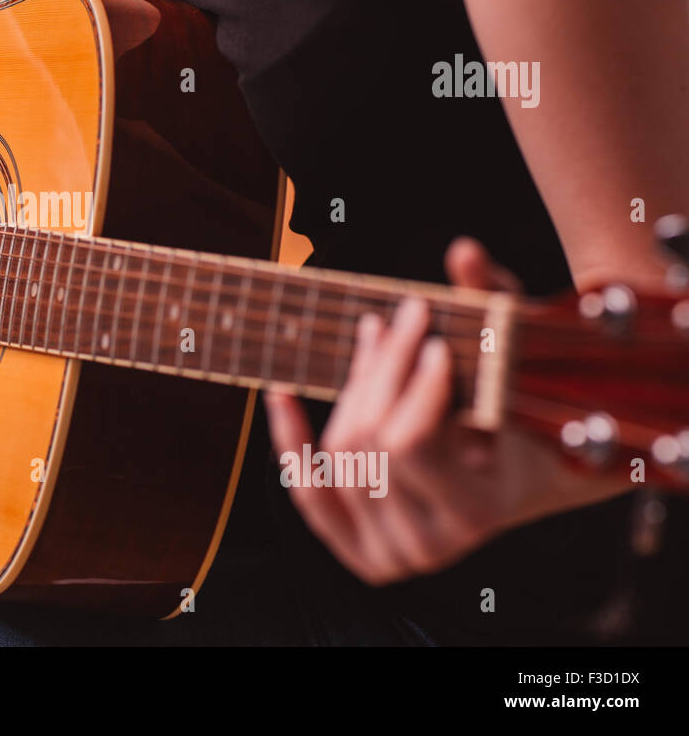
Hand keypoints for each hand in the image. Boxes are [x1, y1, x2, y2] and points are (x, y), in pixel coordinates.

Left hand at [265, 237, 632, 585]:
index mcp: (476, 514)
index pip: (411, 445)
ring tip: (375, 337)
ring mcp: (388, 554)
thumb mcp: (518, 367)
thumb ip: (494, 306)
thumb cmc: (524, 416)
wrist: (522, 478)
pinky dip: (291, 442)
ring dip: (353, 389)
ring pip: (339, 454)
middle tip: (402, 319)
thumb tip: (461, 250)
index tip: (437, 344)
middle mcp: (428, 546)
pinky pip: (309, 492)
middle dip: (384, 372)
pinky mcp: (358, 548)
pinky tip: (280, 395)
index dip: (414, 388)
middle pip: (369, 442)